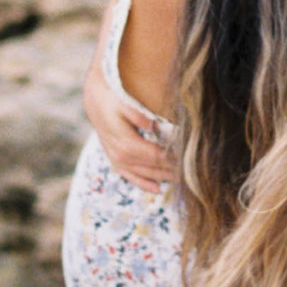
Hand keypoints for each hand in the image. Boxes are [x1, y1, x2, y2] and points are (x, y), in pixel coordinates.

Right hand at [82, 57, 175, 193]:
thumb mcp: (125, 102)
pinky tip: (157, 188)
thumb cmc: (112, 98)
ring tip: (180, 181)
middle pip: (152, 168)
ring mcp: (117, 160)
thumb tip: (154, 125)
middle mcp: (120, 156)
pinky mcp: (115, 160)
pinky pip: (130, 176)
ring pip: (143, 174)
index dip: (172, 160)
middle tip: (192, 173)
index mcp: (126, 144)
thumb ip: (139, 115)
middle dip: (171, 171)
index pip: (156, 156)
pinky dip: (144, 183)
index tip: (188, 161)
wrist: (94, 98)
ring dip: (161, 178)